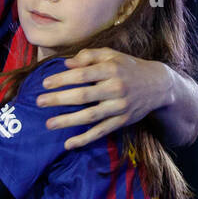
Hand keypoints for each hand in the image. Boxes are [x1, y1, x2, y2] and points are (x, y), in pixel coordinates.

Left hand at [35, 48, 172, 148]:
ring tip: (49, 124)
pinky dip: (85, 139)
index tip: (45, 83)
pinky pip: (102, 131)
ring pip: (90, 116)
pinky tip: (69, 143)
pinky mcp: (122, 121)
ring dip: (68, 121)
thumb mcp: (111, 55)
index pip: (82, 75)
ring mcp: (120, 107)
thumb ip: (89, 56)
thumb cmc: (128, 67)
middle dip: (59, 99)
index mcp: (111, 69)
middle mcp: (116, 88)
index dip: (63, 79)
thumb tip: (67, 64)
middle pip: (83, 96)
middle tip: (39, 102)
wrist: (158, 85)